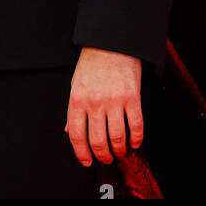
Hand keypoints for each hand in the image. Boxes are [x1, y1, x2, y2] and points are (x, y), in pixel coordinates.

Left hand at [64, 47, 142, 165]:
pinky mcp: (132, 98)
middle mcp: (95, 103)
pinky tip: (134, 142)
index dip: (81, 153)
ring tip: (120, 152)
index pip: (76, 135)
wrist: (111, 44)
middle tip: (106, 158)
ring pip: (117, 137)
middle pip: (98, 141)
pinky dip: (136, 139)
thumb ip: (73, 110)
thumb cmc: (92, 64)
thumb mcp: (75, 85)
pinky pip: (136, 126)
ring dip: (120, 150)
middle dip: (103, 155)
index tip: (87, 161)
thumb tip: (69, 132)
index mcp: (77, 100)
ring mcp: (114, 101)